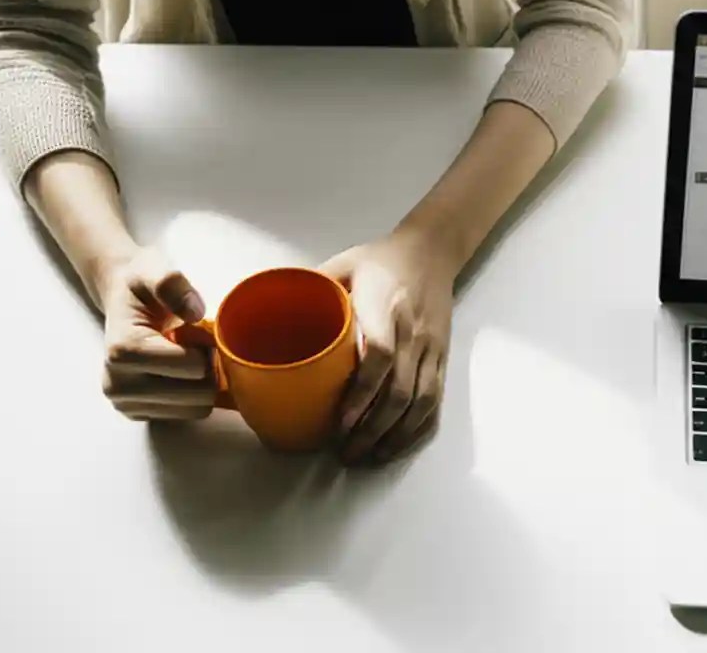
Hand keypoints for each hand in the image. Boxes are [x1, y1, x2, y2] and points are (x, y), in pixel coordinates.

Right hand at [96, 246, 214, 420]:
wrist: (122, 297)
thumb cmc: (142, 285)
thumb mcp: (157, 270)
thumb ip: (173, 285)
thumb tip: (195, 312)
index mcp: (124, 351)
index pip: (193, 367)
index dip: (208, 348)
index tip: (198, 331)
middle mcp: (118, 384)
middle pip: (197, 395)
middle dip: (207, 368)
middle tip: (196, 345)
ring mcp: (125, 403)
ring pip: (195, 409)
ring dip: (201, 384)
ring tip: (187, 358)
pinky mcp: (136, 413)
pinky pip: (185, 414)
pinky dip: (191, 395)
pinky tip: (179, 373)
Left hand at [321, 229, 457, 464]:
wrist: (432, 251)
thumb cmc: (381, 259)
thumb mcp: (343, 264)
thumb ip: (311, 288)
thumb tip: (264, 311)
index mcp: (386, 308)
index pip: (380, 356)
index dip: (361, 393)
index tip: (340, 421)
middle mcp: (413, 333)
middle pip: (400, 392)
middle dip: (373, 430)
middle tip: (345, 452)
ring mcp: (431, 348)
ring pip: (420, 403)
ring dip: (395, 436)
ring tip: (369, 456)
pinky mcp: (441, 358)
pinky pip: (435, 400)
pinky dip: (418, 428)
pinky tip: (398, 445)